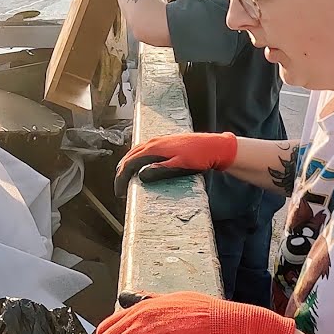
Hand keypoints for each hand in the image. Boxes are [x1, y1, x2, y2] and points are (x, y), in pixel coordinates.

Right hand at [115, 131, 237, 195]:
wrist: (214, 146)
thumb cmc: (199, 157)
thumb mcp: (180, 166)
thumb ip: (160, 170)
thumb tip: (140, 175)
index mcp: (154, 148)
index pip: (129, 164)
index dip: (122, 179)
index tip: (120, 192)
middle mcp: (153, 142)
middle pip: (128, 157)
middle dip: (121, 173)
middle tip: (120, 188)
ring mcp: (158, 141)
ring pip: (134, 152)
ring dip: (127, 165)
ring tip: (125, 179)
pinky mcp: (164, 142)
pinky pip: (142, 150)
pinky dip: (135, 159)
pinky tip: (139, 166)